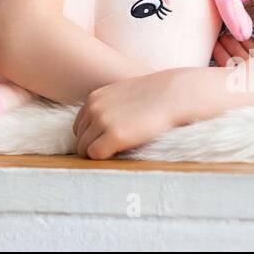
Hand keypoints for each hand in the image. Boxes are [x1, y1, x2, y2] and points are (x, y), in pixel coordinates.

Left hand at [72, 69, 192, 159]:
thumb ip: (108, 108)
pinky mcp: (114, 135)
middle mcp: (94, 109)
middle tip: (113, 152)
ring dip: (99, 154)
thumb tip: (103, 127)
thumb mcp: (122, 96)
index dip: (92, 138)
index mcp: (94, 99)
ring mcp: (102, 121)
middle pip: (80, 140)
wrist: (174, 95)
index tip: (107, 142)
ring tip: (119, 153)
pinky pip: (96, 154)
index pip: (79, 127)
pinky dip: (104, 158)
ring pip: (85, 149)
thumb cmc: (153, 98)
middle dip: (93, 148)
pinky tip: (121, 153)